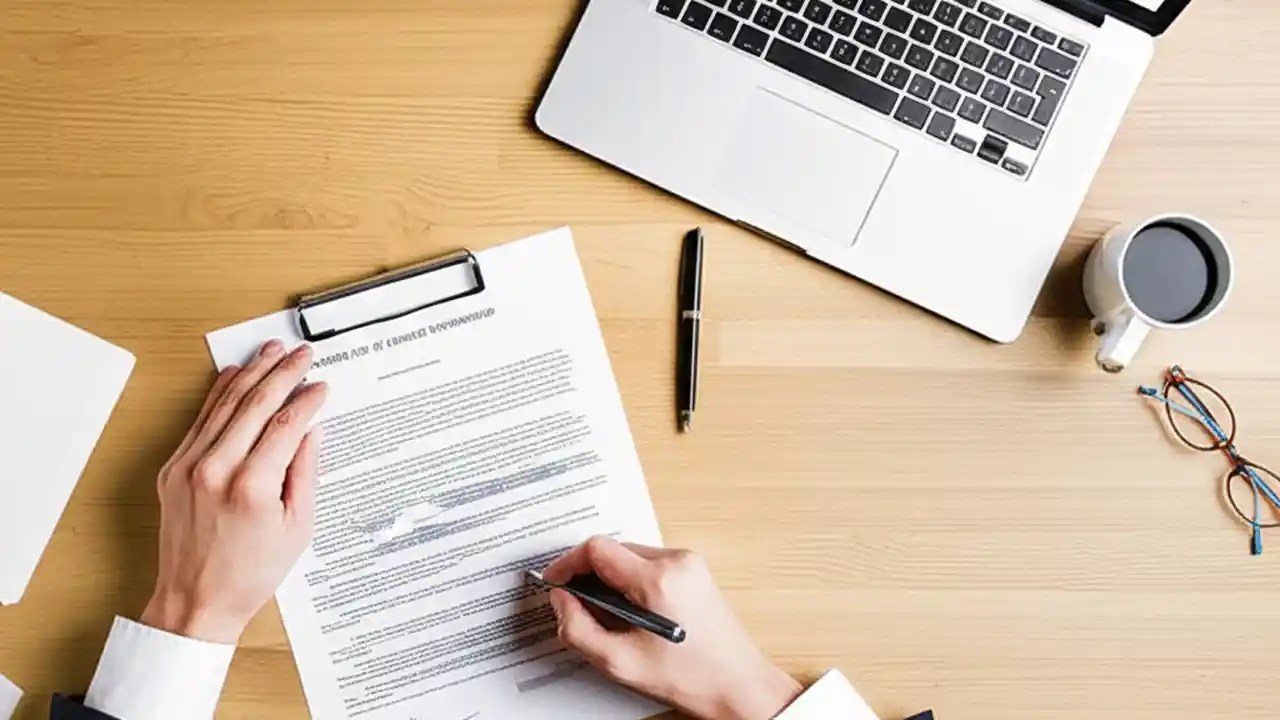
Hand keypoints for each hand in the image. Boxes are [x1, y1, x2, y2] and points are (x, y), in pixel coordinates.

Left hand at [140, 340, 327, 643]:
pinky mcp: (173, 469)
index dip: (307, 400)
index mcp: (252, 487)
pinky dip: (218, 394)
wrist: (196, 601)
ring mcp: (189, 467)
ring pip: (224, 405)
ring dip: (251, 373)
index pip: (286, 425)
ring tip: (271, 352)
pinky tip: (235, 375)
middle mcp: (216, 470)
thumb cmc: (251, 573)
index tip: (321, 385)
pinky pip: (200, 421)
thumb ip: (305, 472)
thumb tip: (311, 429)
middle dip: (282, 373)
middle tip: (301, 354)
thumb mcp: (298, 527)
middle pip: (254, 405)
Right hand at [544, 537, 802, 719]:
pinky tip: (632, 614)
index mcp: (657, 579)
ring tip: (609, 617)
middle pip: (614, 550)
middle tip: (580, 608)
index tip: (556, 583)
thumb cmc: (690, 678)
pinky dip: (632, 582)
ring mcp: (689, 564)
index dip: (568, 564)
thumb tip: (561, 601)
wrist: (738, 686)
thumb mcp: (620, 662)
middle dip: (589, 575)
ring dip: (611, 580)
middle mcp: (676, 561)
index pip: (597, 549)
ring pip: (630, 557)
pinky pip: (650, 565)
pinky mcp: (695, 572)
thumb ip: (578, 629)